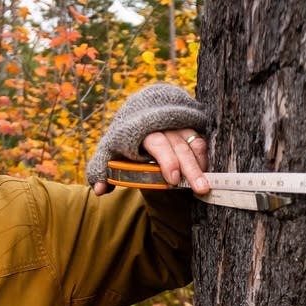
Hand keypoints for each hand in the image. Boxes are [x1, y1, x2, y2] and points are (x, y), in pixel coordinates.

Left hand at [93, 127, 209, 195]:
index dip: (167, 160)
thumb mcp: (109, 151)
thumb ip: (102, 170)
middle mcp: (162, 125)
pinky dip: (204, 157)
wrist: (140, 114)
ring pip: (193, 143)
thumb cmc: (123, 139)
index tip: (173, 179)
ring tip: (206, 185)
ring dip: (200, 164)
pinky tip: (206, 173)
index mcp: (140, 130)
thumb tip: (99, 190)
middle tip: (199, 188)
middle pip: (179, 146)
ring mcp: (178, 125)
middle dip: (190, 168)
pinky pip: (201, 141)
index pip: (157, 143)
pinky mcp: (190, 127)